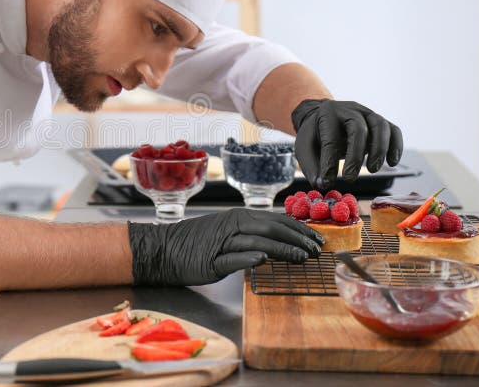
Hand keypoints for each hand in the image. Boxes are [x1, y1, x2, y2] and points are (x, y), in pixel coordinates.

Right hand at [128, 208, 323, 285]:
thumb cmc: (196, 242)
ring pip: (256, 242)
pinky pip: (232, 258)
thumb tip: (281, 236)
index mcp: (238, 217)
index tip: (316, 239)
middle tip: (315, 250)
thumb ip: (250, 231)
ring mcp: (221, 243)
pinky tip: (262, 261)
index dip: (298, 229)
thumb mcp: (226, 230)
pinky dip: (248, 258)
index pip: (275, 219)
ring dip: (281, 250)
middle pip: (271, 229)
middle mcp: (232, 225)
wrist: (162, 249)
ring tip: (300, 258)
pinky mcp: (211, 261)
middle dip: (297, 239)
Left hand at [291, 99, 403, 189]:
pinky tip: (392, 162)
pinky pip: (393, 130)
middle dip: (355, 156)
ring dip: (379, 150)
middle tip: (349, 178)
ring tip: (372, 169)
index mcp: (327, 113)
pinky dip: (396, 146)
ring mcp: (367, 113)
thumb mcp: (306, 147)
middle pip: (358, 128)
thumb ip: (312, 167)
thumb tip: (322, 185)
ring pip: (380, 125)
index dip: (329, 162)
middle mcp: (349, 109)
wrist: (326, 118)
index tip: (327, 181)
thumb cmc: (316, 135)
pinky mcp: (380, 121)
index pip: (330, 139)